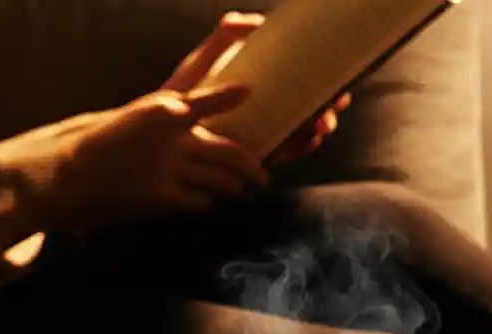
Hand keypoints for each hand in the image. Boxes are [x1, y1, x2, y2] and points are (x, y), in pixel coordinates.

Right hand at [0, 84, 269, 230]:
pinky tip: (209, 205)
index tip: (248, 93)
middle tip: (260, 177)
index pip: (209, 100)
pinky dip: (208, 204)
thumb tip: (192, 134)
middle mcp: (175, 136)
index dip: (231, 97)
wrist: (62, 175)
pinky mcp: (167, 197)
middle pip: (232, 152)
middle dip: (252, 168)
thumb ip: (162, 125)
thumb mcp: (128, 120)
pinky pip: (202, 202)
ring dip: (234, 189)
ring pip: (223, 181)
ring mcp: (173, 167)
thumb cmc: (90, 147)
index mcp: (163, 109)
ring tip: (240, 193)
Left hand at [164, 11, 349, 165]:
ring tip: (319, 128)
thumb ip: (222, 41)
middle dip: (328, 107)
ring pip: (300, 131)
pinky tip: (305, 143)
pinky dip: (298, 148)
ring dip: (317, 129)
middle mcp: (263, 110)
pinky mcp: (252, 155)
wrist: (153, 141)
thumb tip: (248, 19)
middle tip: (335, 106)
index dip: (323, 81)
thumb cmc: (176, 98)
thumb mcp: (200, 65)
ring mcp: (260, 133)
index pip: (299, 81)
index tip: (338, 80)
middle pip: (308, 107)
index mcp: (257, 86)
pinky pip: (283, 152)